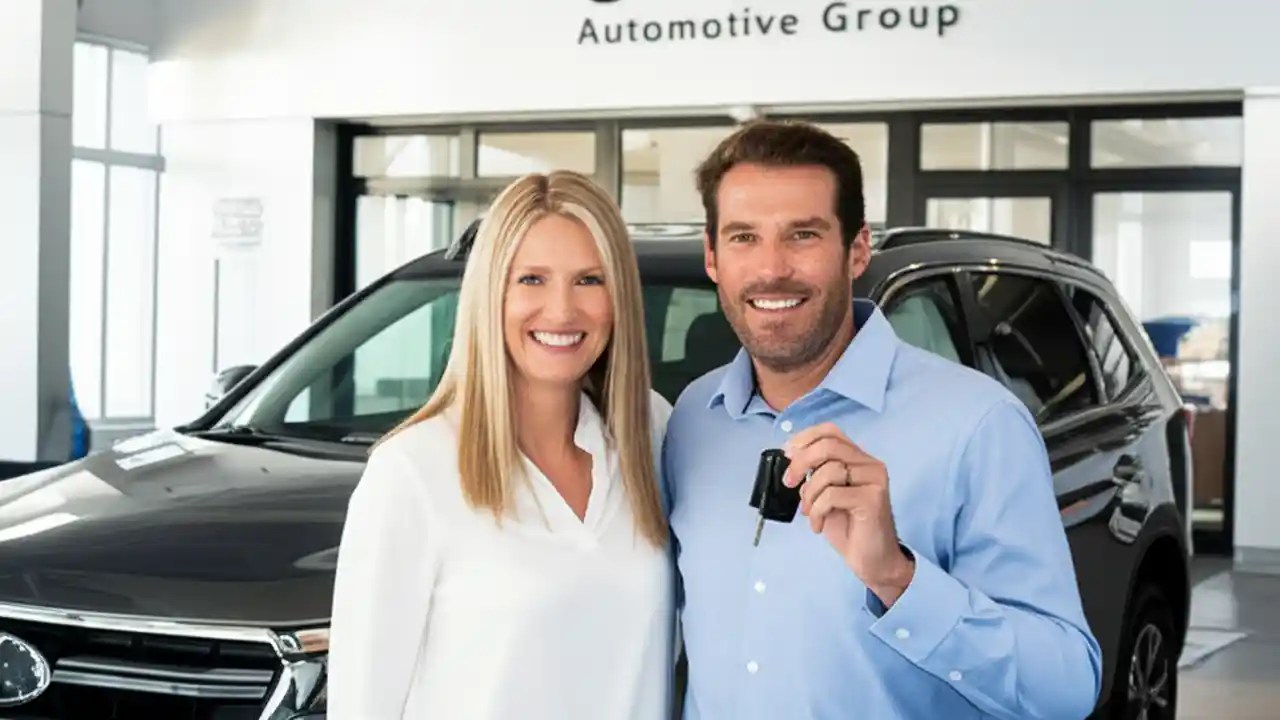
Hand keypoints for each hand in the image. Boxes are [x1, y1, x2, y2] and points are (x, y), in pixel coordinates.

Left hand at [783, 423, 914, 606]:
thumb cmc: (849, 528)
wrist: (873, 561)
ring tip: (809, 513)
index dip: (805, 437)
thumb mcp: (824, 495)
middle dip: (801, 462)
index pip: (830, 431)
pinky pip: (832, 495)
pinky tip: (818, 525)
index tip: (787, 453)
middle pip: (828, 445)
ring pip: (828, 470)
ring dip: (809, 495)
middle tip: (789, 482)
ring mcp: (874, 480)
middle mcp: (870, 464)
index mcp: (858, 459)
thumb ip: (814, 474)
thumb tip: (792, 457)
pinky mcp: (873, 498)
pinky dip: (817, 510)